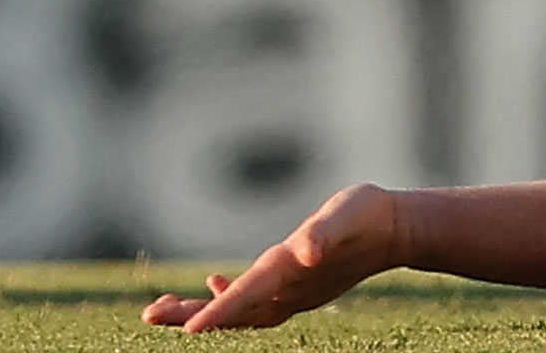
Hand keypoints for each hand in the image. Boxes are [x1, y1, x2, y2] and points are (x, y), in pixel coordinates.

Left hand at [142, 181, 406, 332]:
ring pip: (238, 311)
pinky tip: (216, 284)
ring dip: (200, 312)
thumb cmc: (369, 215)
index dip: (216, 314)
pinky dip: (228, 301)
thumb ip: (326, 233)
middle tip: (149, 315)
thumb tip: (306, 251)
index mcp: (292, 270)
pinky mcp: (296, 287)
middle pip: (232, 312)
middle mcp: (287, 287)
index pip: (247, 297)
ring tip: (164, 310)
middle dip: (190, 315)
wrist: (396, 230)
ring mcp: (292, 292)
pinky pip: (253, 303)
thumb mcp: (349, 213)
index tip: (185, 331)